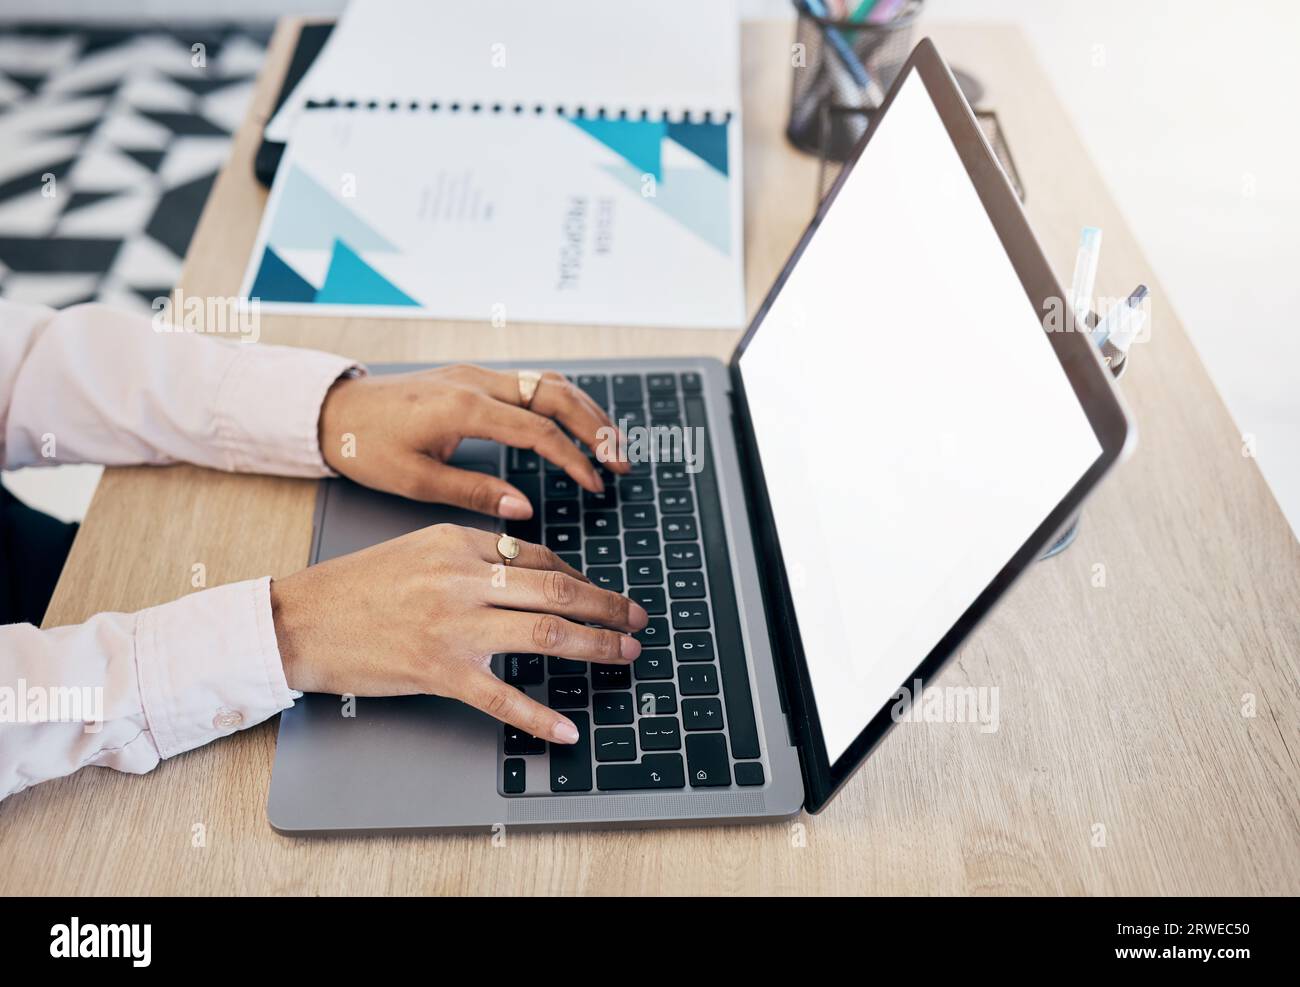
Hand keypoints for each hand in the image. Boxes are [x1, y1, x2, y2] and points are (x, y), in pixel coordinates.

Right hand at [270, 523, 647, 742]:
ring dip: (595, 645)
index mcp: (459, 542)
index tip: (600, 592)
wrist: (300, 620)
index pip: (539, 556)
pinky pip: (501, 698)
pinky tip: (565, 730)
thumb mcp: (418, 549)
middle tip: (637, 618)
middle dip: (607, 605)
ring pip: (544, 632)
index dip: (580, 576)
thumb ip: (473, 554)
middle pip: (556, 588)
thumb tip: (529, 566)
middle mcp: (463, 578)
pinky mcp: (439, 671)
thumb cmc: (355, 586)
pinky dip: (539, 718)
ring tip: (624, 654)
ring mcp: (454, 626)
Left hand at [317, 364, 627, 518]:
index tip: (597, 485)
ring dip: (586, 410)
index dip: (575, 459)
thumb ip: (474, 492)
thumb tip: (523, 508)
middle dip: (596, 427)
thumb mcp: (415, 482)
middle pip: (556, 395)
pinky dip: (563, 402)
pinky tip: (578, 424)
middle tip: (623, 461)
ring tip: (612, 444)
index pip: (538, 431)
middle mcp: (476, 382)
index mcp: (463, 408)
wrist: (335, 412)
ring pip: (548, 382)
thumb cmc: (369, 448)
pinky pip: (531, 382)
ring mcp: (477, 374)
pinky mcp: (475, 377)